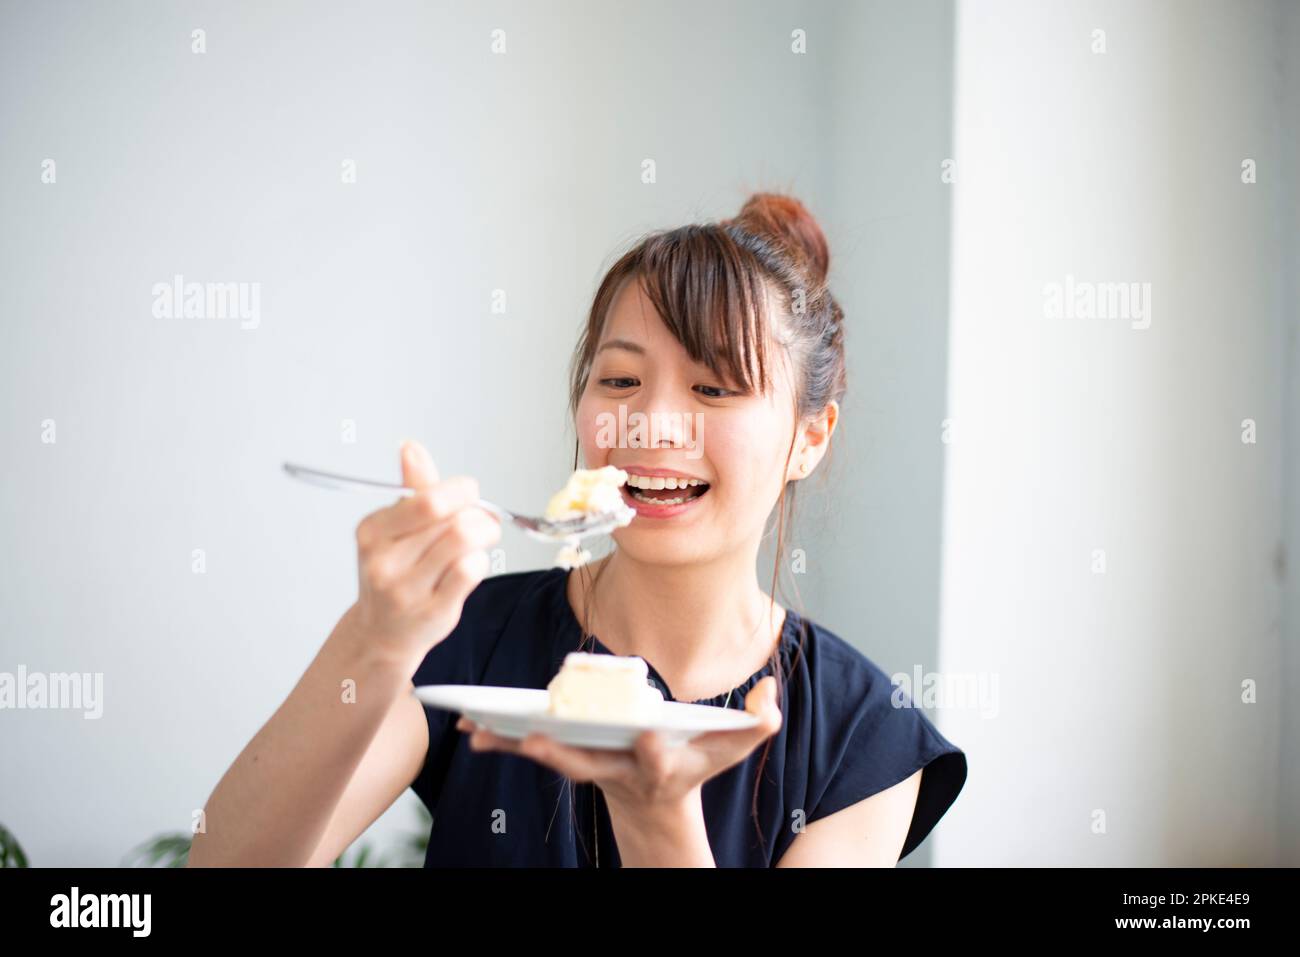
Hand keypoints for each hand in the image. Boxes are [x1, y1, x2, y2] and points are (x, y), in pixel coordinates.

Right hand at [345, 440, 500, 668]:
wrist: (382, 632)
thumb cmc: (395, 573)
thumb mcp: (394, 528)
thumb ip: (412, 488)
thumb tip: (411, 447)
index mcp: (372, 531)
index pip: (427, 500)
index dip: (460, 491)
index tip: (468, 493)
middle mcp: (384, 561)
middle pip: (452, 520)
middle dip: (477, 513)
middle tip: (482, 517)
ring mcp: (407, 590)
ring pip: (464, 542)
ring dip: (484, 535)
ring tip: (481, 539)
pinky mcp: (432, 612)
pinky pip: (471, 572)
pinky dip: (481, 562)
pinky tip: (471, 565)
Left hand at [457, 675, 782, 820]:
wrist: (656, 800)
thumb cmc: (694, 762)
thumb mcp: (733, 744)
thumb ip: (759, 721)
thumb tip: (768, 692)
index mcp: (661, 766)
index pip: (658, 761)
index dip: (654, 752)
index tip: (649, 738)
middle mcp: (619, 771)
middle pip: (588, 765)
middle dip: (564, 755)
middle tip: (538, 739)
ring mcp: (590, 768)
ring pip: (549, 759)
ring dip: (514, 746)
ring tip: (479, 730)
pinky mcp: (569, 760)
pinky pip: (531, 750)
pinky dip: (502, 742)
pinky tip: (472, 730)